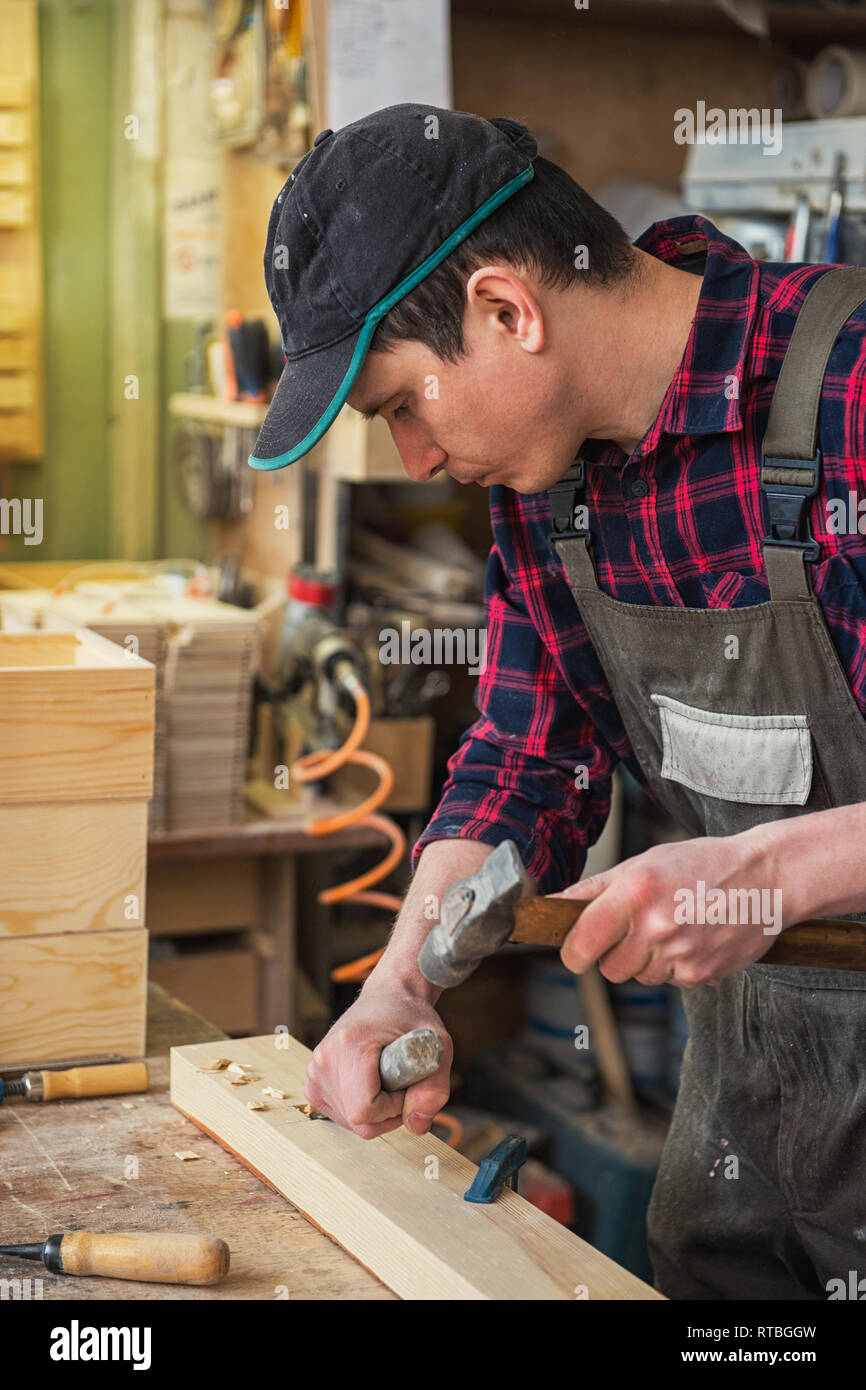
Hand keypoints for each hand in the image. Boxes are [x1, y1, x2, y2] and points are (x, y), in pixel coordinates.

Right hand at [303, 986, 451, 1139]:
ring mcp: (315, 1069)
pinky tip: (371, 1085)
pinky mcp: (313, 1078)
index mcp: (351, 1046)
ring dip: (375, 1111)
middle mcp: (325, 1058)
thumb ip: (434, 1090)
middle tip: (401, 1082)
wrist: (388, 995)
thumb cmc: (412, 1017)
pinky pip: (339, 1113)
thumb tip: (416, 1126)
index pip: (364, 1111)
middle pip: (357, 1120)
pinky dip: (360, 1107)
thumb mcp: (438, 1047)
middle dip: (387, 1112)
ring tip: (386, 1079)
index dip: (394, 1108)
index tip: (407, 1084)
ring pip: (348, 1121)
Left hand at [553, 834, 785, 987]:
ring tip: (672, 928)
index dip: (574, 951)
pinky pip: (670, 982)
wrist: (765, 879)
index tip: (577, 949)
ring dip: (646, 960)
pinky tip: (693, 939)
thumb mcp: (643, 863)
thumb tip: (551, 906)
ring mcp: (679, 955)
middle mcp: (655, 927)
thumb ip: (594, 889)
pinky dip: (675, 966)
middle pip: (609, 969)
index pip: (581, 944)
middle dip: (615, 954)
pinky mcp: (700, 975)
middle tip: (637, 928)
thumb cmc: (701, 865)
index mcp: (634, 893)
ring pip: (639, 978)